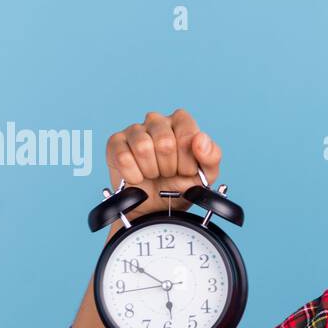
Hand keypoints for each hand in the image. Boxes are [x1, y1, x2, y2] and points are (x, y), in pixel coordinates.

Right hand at [105, 108, 221, 218]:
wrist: (158, 207)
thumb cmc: (181, 184)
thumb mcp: (206, 174)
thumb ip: (212, 155)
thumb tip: (200, 139)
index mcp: (181, 122)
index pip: (187, 133)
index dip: (187, 158)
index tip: (186, 169)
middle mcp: (157, 121)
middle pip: (165, 142)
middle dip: (170, 167)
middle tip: (169, 173)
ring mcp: (134, 130)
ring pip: (143, 147)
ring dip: (151, 170)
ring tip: (154, 174)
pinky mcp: (115, 143)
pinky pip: (123, 158)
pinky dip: (134, 175)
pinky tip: (138, 176)